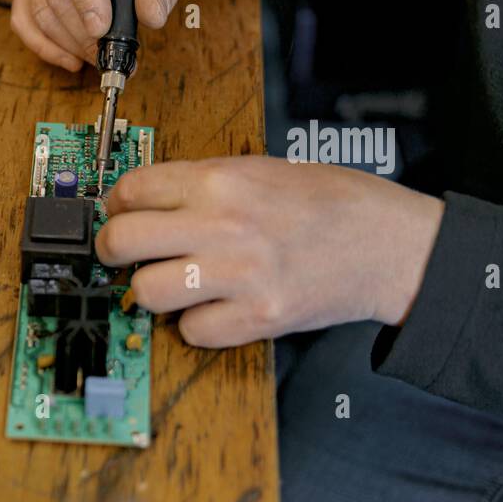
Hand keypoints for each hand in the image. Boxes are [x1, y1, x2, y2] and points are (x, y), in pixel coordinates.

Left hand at [95, 157, 445, 346]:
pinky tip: (214, 308)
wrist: (391, 244)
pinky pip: (192, 331)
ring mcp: (241, 275)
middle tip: (121, 255)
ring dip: (153, 291)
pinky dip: (196, 325)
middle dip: (111, 250)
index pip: (131, 189)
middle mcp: (225, 225)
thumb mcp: (262, 170)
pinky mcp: (259, 317)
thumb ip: (203, 184)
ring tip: (173, 284)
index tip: (118, 213)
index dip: (115, 204)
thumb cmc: (331, 203)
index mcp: (223, 181)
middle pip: (122, 242)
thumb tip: (143, 200)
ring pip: (147, 292)